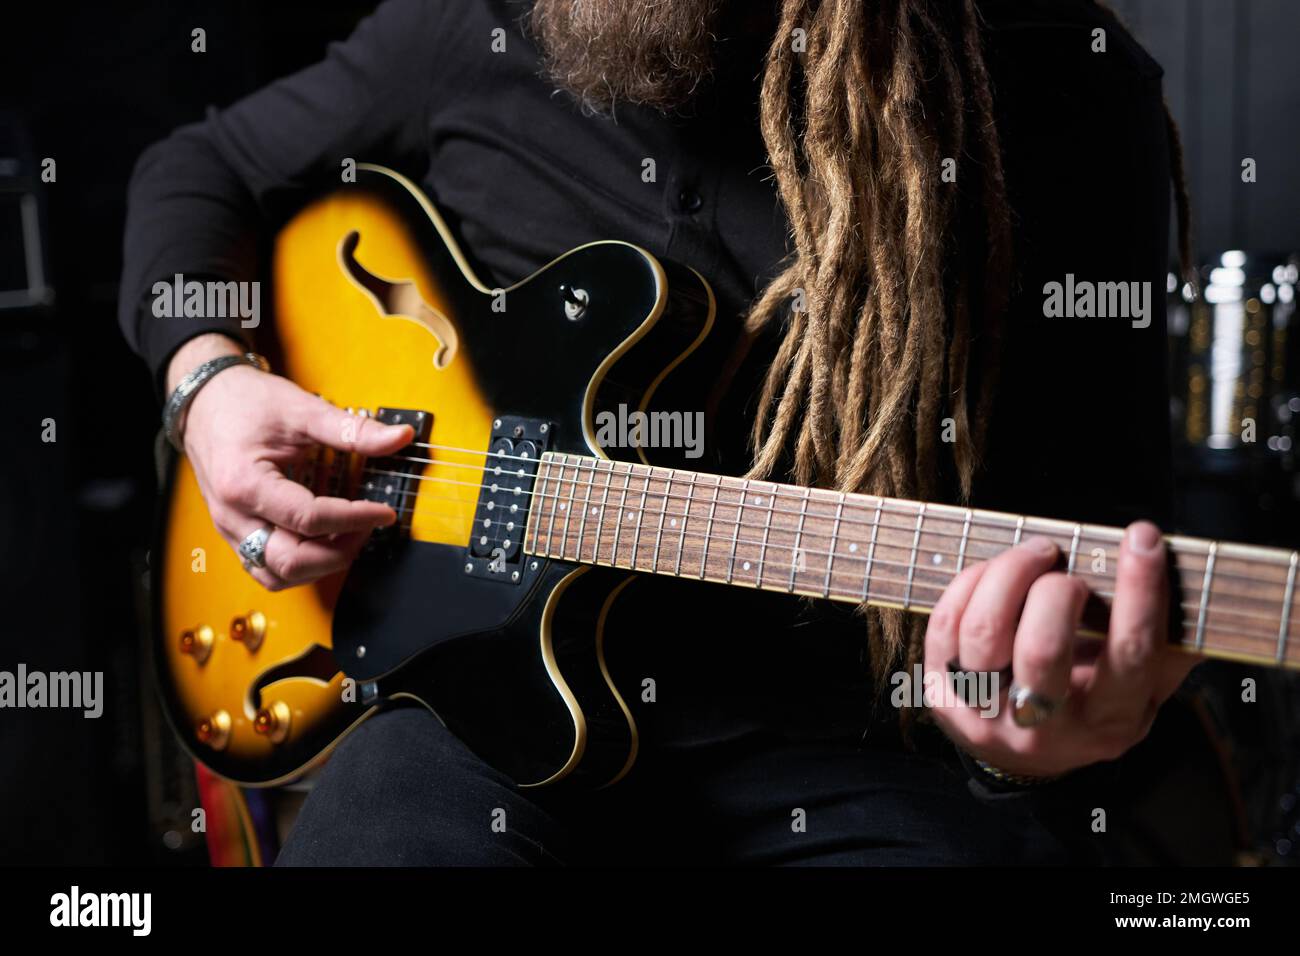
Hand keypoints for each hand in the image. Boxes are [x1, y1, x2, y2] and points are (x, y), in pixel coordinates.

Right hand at [168, 334, 412, 590]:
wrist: (205, 401)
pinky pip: (267, 567)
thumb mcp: (302, 409)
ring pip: (277, 575)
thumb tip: (400, 438)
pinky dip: (302, 564)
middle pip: (290, 561)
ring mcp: (231, 529)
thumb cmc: (245, 402)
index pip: (308, 519)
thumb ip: (352, 429)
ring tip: (350, 535)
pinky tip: (326, 542)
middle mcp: (232, 516)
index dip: (353, 518)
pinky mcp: (236, 533)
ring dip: (320, 564)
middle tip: (369, 525)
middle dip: (339, 551)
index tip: (384, 512)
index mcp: (244, 484)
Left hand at [922, 521, 1198, 778]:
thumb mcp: (1144, 690)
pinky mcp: (941, 694)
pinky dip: (971, 582)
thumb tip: (1193, 580)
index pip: (1129, 654)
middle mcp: (1045, 726)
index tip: (1143, 538)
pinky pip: (947, 624)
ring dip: (1009, 573)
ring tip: (1034, 554)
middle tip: (1064, 564)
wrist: (1025, 756)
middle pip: (1043, 647)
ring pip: (984, 631)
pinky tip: (994, 572)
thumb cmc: (1092, 703)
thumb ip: (1172, 644)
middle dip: (1056, 589)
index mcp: (1109, 722)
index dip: (1140, 591)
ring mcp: (986, 714)